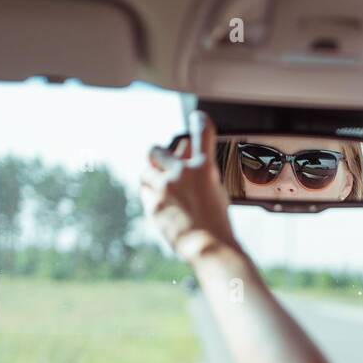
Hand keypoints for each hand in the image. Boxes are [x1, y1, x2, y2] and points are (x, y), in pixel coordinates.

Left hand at [140, 111, 235, 262]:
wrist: (208, 245)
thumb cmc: (216, 222)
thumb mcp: (215, 190)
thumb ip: (201, 170)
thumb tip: (186, 153)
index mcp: (204, 167)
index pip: (202, 131)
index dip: (199, 121)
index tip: (197, 118)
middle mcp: (182, 172)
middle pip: (158, 151)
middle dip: (158, 156)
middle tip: (161, 162)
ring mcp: (165, 187)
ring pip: (146, 171)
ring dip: (151, 177)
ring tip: (161, 188)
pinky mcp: (154, 203)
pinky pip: (145, 192)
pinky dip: (151, 194)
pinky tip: (161, 203)